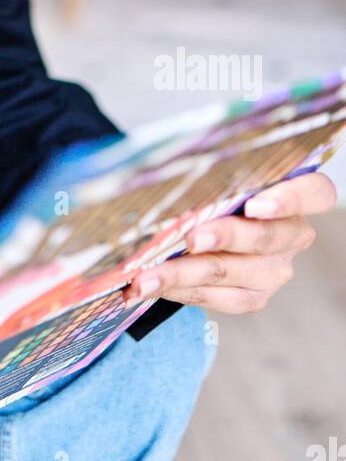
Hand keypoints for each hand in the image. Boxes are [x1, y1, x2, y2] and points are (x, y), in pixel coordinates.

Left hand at [122, 170, 336, 314]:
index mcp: (295, 195)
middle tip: (190, 237)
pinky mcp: (251, 297)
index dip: (290, 200)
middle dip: (224, 237)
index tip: (253, 204)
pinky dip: (178, 290)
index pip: (316, 194)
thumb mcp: (218, 172)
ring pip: (230, 271)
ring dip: (182, 273)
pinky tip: (150, 285)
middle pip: (266, 238)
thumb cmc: (214, 187)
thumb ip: (211, 170)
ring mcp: (273, 270)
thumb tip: (168, 163)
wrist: (205, 227)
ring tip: (145, 275)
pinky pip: (215, 297)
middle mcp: (291, 235)